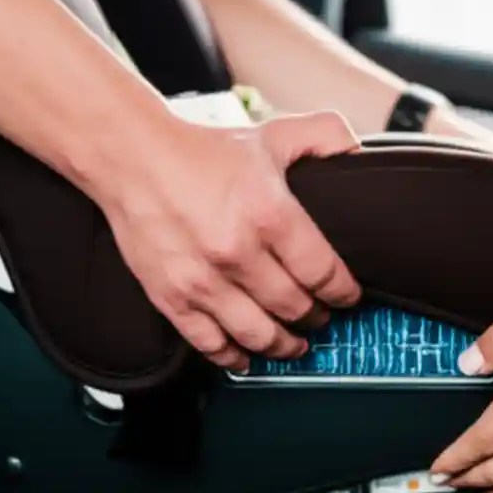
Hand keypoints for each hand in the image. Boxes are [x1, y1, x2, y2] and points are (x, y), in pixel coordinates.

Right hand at [92, 110, 362, 370]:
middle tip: (322, 316)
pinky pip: (210, 343)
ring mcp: (203, 280)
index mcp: (269, 214)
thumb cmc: (202, 150)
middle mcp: (238, 253)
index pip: (323, 273)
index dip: (343, 292)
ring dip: (283, 345)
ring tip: (294, 344)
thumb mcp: (273, 135)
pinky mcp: (172, 297)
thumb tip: (359, 154)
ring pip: (258, 335)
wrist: (133, 158)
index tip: (348, 296)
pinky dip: (234, 357)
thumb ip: (325, 136)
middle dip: (317, 317)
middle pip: (295, 307)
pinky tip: (246, 357)